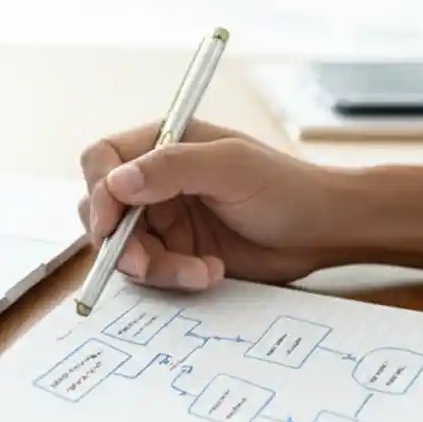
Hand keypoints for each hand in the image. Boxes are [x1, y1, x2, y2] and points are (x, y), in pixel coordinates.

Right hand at [78, 120, 344, 290]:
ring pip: (124, 247)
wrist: (324, 231)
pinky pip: (151, 270)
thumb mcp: (232, 168)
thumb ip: (172, 168)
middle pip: (103, 210)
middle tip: (146, 264)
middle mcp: (156, 180)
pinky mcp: (177, 251)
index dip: (98, 191)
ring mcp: (164, 218)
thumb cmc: (287, 188)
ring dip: (154, 266)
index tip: (110, 223)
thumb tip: (116, 182)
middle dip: (120, 241)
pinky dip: (172, 277)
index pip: (102, 160)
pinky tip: (209, 272)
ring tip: (199, 270)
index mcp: (164, 144)